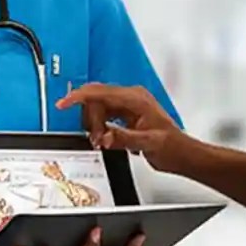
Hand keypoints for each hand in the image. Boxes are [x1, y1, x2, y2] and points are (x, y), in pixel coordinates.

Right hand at [57, 83, 194, 174]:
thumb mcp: (147, 143)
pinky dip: (101, 128)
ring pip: (99, 109)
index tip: (64, 103)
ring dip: (95, 126)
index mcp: (136, 99)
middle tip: (96, 139)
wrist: (181, 154)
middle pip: (97, 101)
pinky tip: (105, 139)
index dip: (79, 96)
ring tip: (102, 141)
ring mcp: (129, 106)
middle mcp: (131, 98)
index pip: (100, 92)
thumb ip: (123, 138)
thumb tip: (104, 135)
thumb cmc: (172, 146)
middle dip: (91, 121)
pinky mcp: (127, 115)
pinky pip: (105, 116)